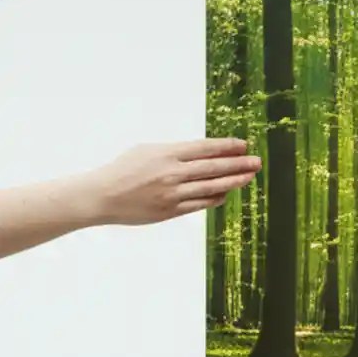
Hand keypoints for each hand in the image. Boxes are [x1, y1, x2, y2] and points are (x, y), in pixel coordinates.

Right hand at [77, 138, 259, 225]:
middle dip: (239, 164)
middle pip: (214, 167)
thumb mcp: (147, 150)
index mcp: (166, 154)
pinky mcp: (171, 211)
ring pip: (212, 187)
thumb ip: (175, 151)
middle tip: (257, 162)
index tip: (244, 145)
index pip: (205, 148)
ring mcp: (173, 193)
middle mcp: (172, 173)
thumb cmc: (123, 170)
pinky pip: (201, 204)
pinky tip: (226, 193)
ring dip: (234, 181)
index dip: (227, 147)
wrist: (101, 196)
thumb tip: (204, 151)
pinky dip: (216, 197)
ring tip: (249, 176)